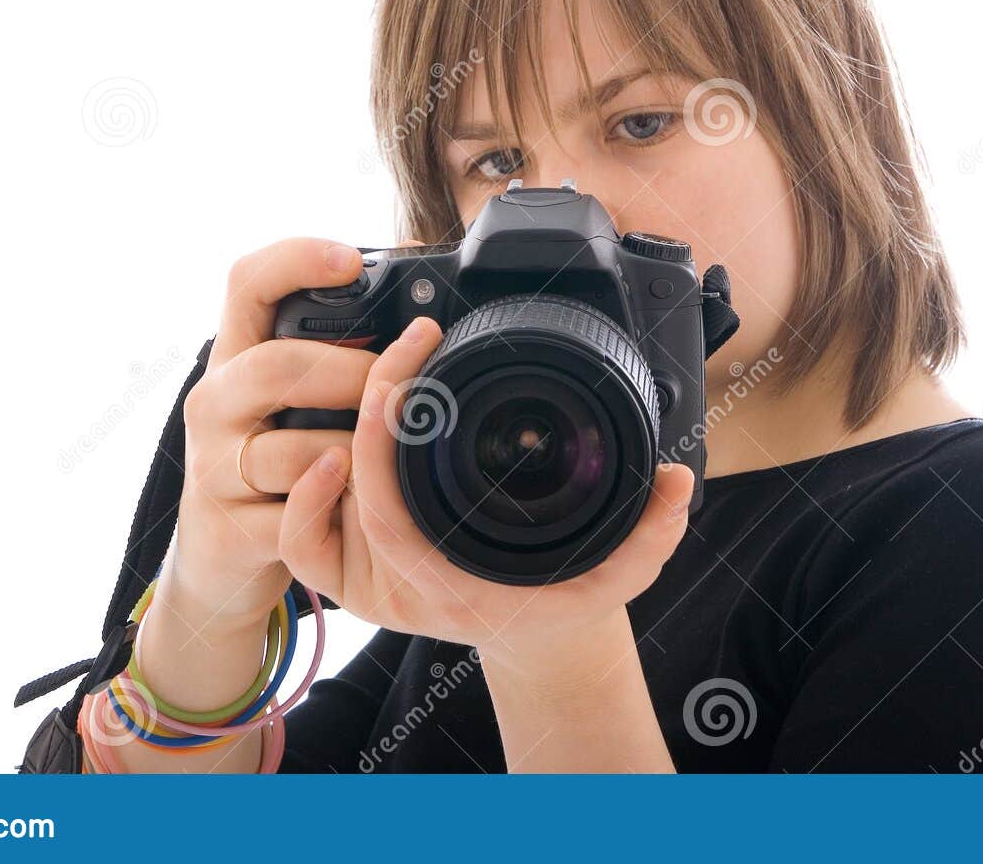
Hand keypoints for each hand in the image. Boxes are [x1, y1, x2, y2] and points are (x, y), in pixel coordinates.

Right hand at [163, 236, 375, 628]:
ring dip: (356, 453)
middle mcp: (213, 403)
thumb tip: (417, 273)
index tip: (351, 260)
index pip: (246, 283)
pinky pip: (293, 516)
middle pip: (276, 364)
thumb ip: (338, 348)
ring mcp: (213, 468)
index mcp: (234, 358)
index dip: (296, 260)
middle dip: (352, 373)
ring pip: (293, 448)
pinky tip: (357, 501)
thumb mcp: (294, 399)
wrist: (220, 559)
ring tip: (388, 456)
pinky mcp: (228, 529)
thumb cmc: (278, 462)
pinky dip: (336, 507)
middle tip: (398, 385)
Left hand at [277, 314, 695, 680]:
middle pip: (352, 492)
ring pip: (317, 517)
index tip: (415, 359)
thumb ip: (651, 532)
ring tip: (383, 376)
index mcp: (454, 586)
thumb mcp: (618, 573)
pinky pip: (306, 545)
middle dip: (369, 405)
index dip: (386, 432)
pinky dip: (306, 496)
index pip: (390, 509)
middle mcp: (403, 590)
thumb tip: (676, 481)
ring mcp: (375, 583)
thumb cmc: (567, 602)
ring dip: (336, 438)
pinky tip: (335, 444)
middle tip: (408, 343)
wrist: (539, 639)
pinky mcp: (360, 571)